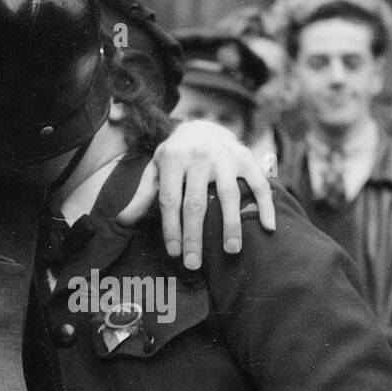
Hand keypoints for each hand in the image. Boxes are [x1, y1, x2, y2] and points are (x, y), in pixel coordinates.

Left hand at [116, 119, 275, 269]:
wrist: (203, 126)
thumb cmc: (176, 157)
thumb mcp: (156, 170)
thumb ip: (143, 196)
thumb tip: (122, 221)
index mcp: (173, 159)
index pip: (170, 199)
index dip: (171, 227)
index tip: (173, 253)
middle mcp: (200, 157)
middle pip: (197, 202)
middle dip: (195, 235)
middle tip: (194, 264)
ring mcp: (226, 157)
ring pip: (229, 195)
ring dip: (230, 224)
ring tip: (231, 250)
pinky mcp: (247, 158)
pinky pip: (259, 184)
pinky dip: (266, 205)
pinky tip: (268, 227)